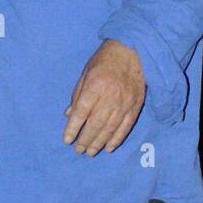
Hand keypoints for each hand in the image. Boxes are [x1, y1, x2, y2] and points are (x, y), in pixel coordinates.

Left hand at [63, 39, 145, 155]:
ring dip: (99, 143)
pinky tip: (109, 148)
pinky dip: (117, 139)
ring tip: (90, 152)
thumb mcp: (85, 73)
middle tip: (78, 150)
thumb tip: (68, 115)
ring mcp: (124, 103)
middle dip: (85, 140)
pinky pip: (125, 127)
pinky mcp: (135, 106)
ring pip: (110, 128)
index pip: (81, 112)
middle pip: (95, 124)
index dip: (73, 128)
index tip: (67, 140)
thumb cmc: (104, 61)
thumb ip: (77, 95)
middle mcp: (110, 97)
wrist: (132, 51)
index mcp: (94, 87)